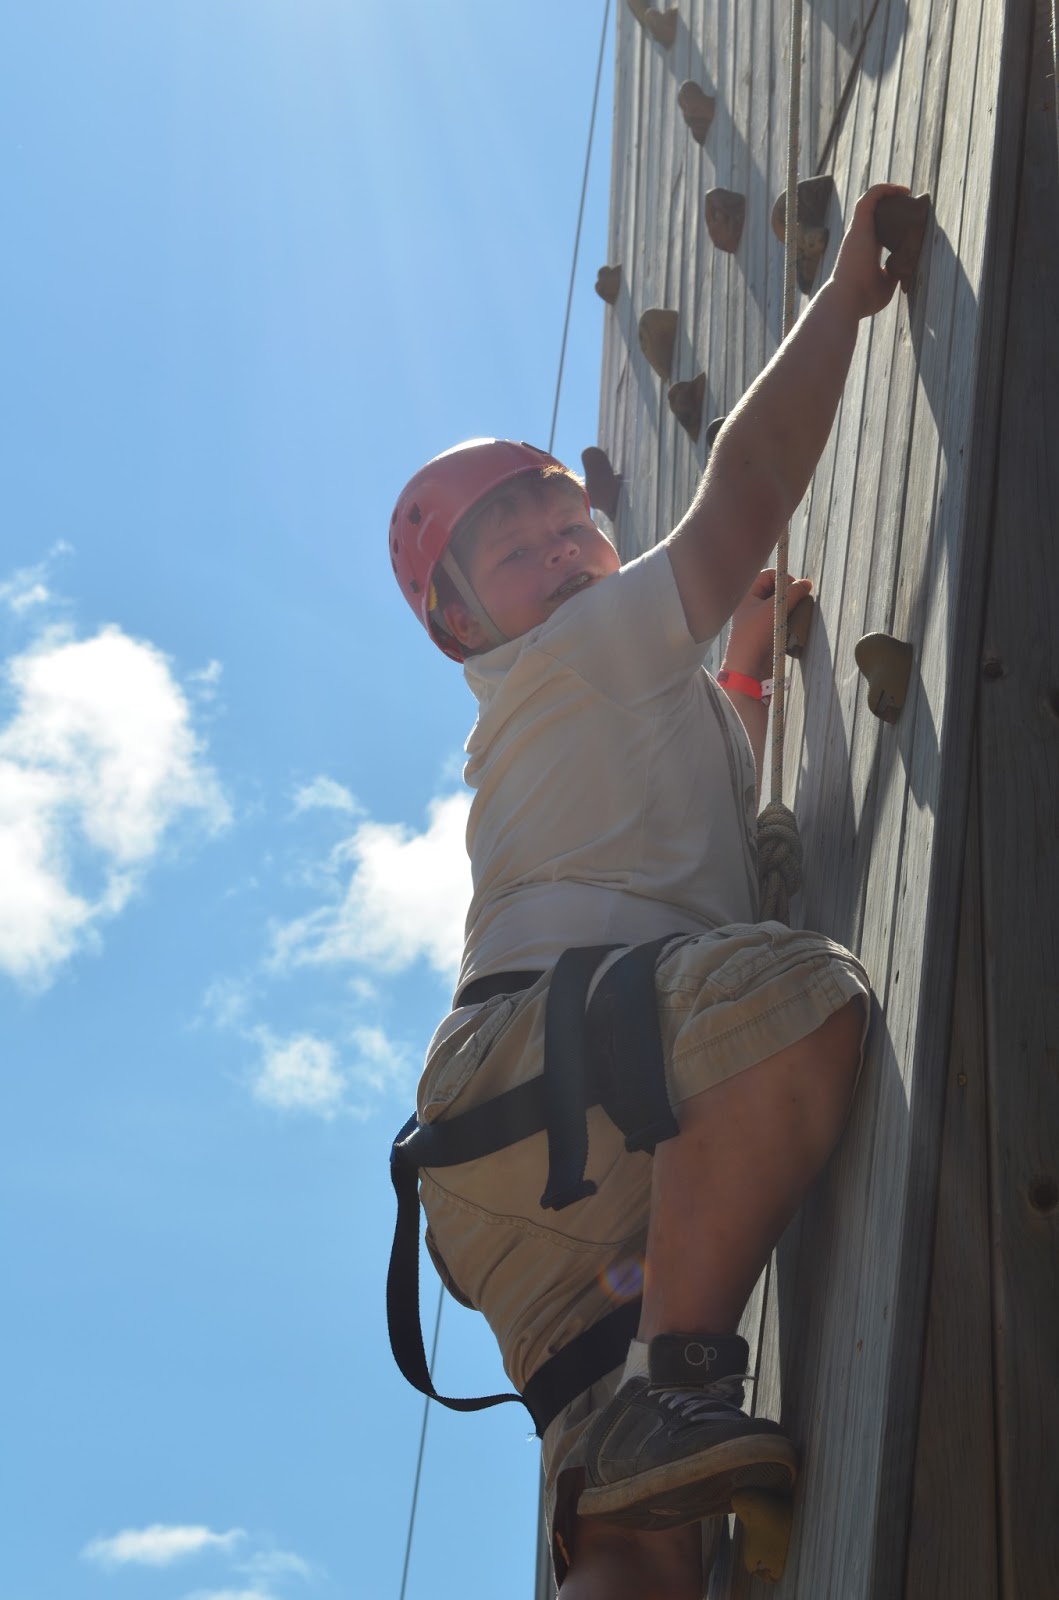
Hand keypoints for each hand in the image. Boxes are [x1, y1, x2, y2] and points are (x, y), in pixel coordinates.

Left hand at [723, 569, 812, 681]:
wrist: (748, 669)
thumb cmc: (755, 636)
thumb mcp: (774, 610)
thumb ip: (792, 594)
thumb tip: (807, 583)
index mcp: (747, 596)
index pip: (768, 575)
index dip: (783, 579)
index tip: (795, 590)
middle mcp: (751, 605)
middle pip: (775, 591)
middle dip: (790, 595)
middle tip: (800, 602)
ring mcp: (759, 620)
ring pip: (780, 606)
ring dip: (792, 609)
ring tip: (797, 616)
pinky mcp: (767, 633)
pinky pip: (782, 620)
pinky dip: (789, 621)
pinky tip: (793, 628)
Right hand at [830, 183, 908, 318]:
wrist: (846, 299)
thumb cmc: (864, 297)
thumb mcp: (886, 284)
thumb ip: (895, 273)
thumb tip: (909, 265)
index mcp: (866, 251)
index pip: (879, 231)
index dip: (893, 224)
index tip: (910, 222)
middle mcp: (859, 237)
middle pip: (876, 214)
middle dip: (892, 206)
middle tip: (911, 205)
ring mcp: (858, 229)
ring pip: (871, 201)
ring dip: (888, 193)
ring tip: (906, 193)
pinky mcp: (859, 224)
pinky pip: (870, 197)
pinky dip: (884, 189)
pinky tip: (901, 190)